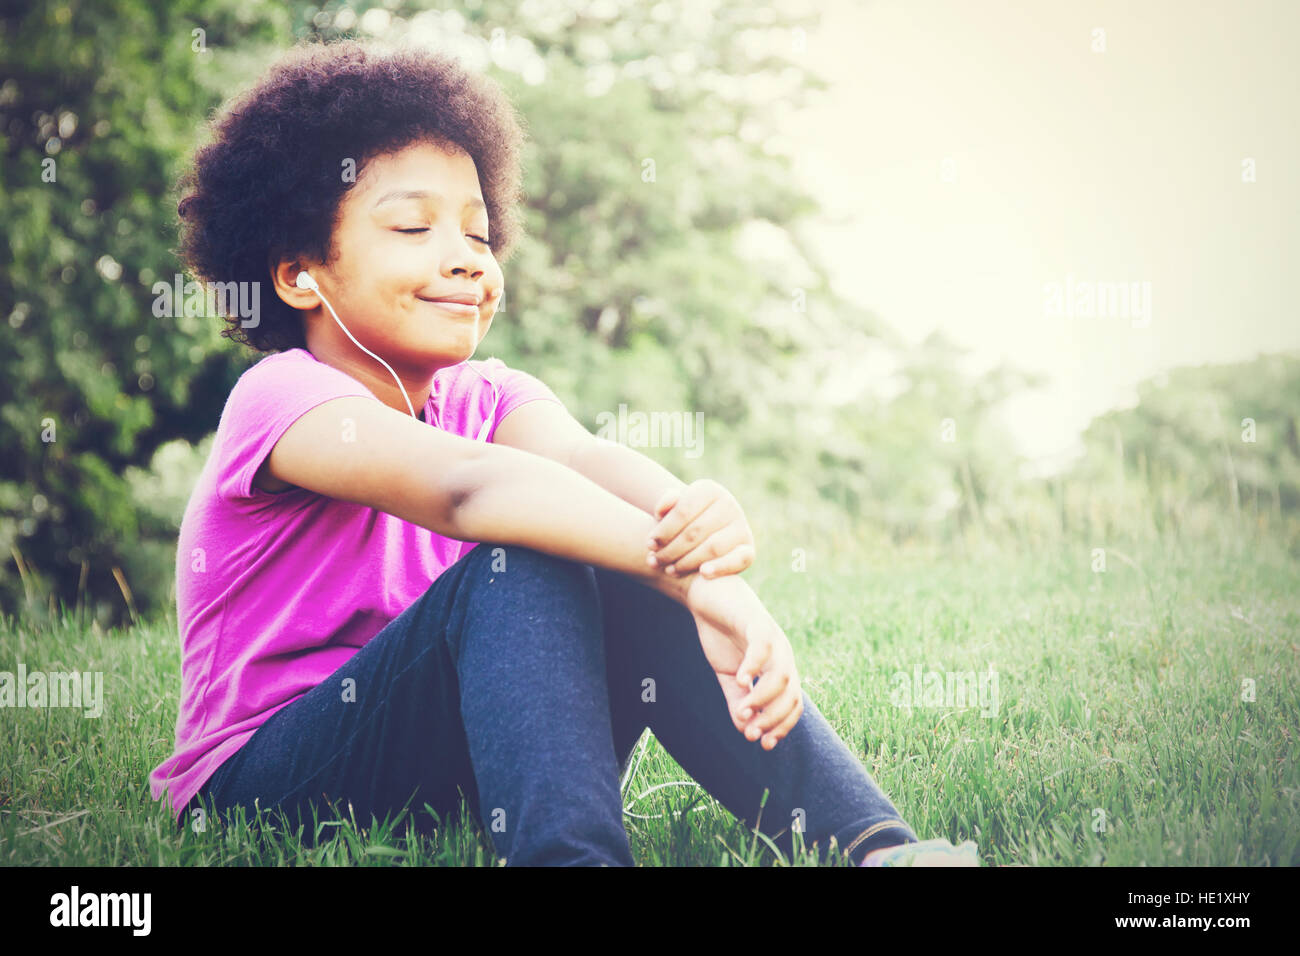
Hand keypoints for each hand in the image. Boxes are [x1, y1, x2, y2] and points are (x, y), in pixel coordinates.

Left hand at [647, 479, 754, 578]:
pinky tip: (703, 574)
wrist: (705, 533)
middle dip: (671, 550)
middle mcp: (729, 504)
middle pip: (694, 532)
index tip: (649, 544)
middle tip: (655, 561)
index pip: (682, 512)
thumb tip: (663, 509)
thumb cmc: (682, 521)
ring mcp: (741, 526)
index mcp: (709, 489)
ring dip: (687, 562)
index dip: (663, 531)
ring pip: (711, 548)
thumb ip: (665, 504)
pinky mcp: (749, 548)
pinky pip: (738, 559)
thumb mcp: (670, 509)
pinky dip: (721, 567)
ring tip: (669, 570)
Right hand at [685, 573, 803, 749]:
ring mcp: (772, 638)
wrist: (706, 596)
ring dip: (763, 699)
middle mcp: (782, 654)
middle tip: (751, 733)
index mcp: (779, 668)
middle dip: (773, 719)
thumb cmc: (721, 634)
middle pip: (792, 694)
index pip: (793, 704)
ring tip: (743, 712)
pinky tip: (740, 681)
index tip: (763, 744)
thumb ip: (737, 700)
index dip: (782, 726)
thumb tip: (745, 730)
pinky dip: (754, 667)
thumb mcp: (728, 675)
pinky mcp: (756, 622)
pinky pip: (763, 648)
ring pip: (782, 676)